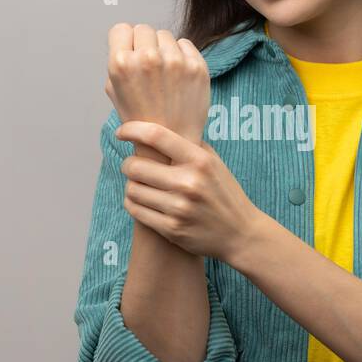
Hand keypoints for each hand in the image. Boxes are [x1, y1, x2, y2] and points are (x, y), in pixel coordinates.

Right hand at [104, 24, 208, 160]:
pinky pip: (185, 44)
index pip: (121, 29)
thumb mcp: (114, 91)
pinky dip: (182, 55)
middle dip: (144, 43)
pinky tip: (178, 76)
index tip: (130, 51)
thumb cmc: (140, 117)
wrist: (170, 142)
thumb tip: (127, 39)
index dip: (125, 40)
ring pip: (166, 35)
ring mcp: (175, 61)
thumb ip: (117, 61)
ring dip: (164, 49)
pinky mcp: (197, 66)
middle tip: (148, 65)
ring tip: (164, 74)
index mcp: (121, 64)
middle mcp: (148, 59)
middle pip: (144, 29)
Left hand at [115, 120, 261, 263]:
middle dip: (128, 164)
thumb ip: (190, 144)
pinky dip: (133, 203)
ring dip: (131, 185)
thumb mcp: (215, 163)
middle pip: (135, 165)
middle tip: (132, 166)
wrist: (240, 234)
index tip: (121, 132)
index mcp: (200, 160)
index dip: (132, 130)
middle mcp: (189, 183)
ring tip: (139, 184)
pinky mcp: (172, 229)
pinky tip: (140, 200)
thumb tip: (159, 127)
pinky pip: (135, 210)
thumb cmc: (225, 193)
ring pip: (132, 189)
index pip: (156, 135)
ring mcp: (179, 208)